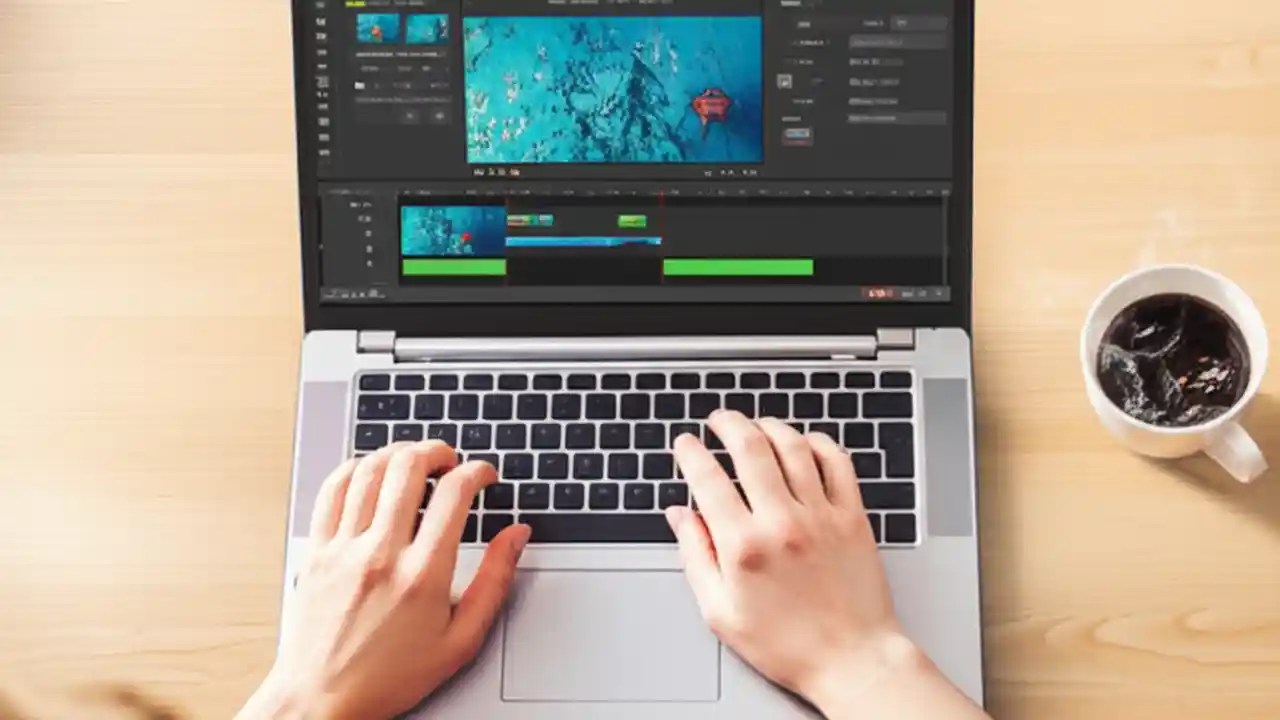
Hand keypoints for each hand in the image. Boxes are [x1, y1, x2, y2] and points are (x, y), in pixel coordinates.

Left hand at [238, 441, 529, 719]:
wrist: (321, 701)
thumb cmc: (389, 678)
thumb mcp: (460, 641)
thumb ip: (495, 582)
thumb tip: (517, 536)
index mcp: (422, 576)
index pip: (455, 494)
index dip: (477, 471)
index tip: (484, 475)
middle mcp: (380, 554)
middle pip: (409, 467)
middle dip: (437, 450)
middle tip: (449, 459)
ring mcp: (343, 549)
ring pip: (369, 469)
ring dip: (398, 453)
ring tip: (413, 460)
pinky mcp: (316, 551)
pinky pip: (331, 489)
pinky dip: (354, 468)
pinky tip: (369, 472)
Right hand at [667, 412, 908, 708]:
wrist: (851, 659)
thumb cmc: (786, 644)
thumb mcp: (720, 612)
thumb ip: (695, 557)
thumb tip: (680, 517)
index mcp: (743, 547)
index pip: (707, 479)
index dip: (690, 452)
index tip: (685, 445)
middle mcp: (782, 523)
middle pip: (750, 447)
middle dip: (727, 424)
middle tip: (718, 420)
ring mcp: (821, 516)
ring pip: (792, 446)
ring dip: (769, 426)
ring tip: (756, 425)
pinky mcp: (853, 517)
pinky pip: (837, 462)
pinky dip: (817, 443)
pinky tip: (804, 443)